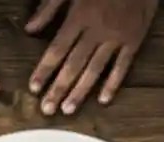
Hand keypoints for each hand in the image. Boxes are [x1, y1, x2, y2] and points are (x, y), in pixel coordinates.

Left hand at [26, 0, 157, 113]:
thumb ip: (50, 7)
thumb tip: (29, 28)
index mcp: (79, 16)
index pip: (57, 49)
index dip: (44, 70)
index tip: (34, 88)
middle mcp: (96, 30)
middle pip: (74, 64)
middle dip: (58, 88)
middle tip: (47, 109)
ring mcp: (117, 37)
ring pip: (95, 69)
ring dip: (81, 91)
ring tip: (68, 109)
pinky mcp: (134, 40)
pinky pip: (123, 66)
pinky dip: (113, 83)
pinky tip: (103, 100)